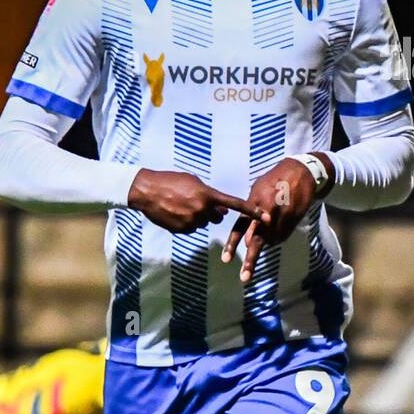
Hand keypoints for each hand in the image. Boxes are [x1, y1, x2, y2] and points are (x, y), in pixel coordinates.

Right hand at [127, 169, 266, 234]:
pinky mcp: (182, 231)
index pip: (235, 205)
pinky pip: (192, 229)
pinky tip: (175, 213)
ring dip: (198, 217)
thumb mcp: (194, 182)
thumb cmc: (172, 182)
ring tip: (182, 205)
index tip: (267, 218)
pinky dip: (187, 223)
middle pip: (217, 218)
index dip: (252, 212)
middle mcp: (202, 210)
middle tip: (198, 203)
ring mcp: (192, 222)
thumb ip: (211, 196)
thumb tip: (223, 211)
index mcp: (208, 196)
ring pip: (203, 224)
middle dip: (213, 213)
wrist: (147, 192)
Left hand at [222, 154, 333, 282]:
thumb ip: (251, 213)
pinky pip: (281, 237)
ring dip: (267, 240)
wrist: (302, 174)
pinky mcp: (293, 222)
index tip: (226, 260)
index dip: (232, 244)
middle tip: (244, 277)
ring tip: (272, 223)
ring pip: (270, 240)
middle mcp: (267, 213)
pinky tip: (280, 223)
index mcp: (255, 203)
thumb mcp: (258, 190)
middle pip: (257, 240)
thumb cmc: (275, 180)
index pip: (241, 227)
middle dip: (250, 260)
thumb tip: (248, 239)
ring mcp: (282, 219)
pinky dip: (277, 236)